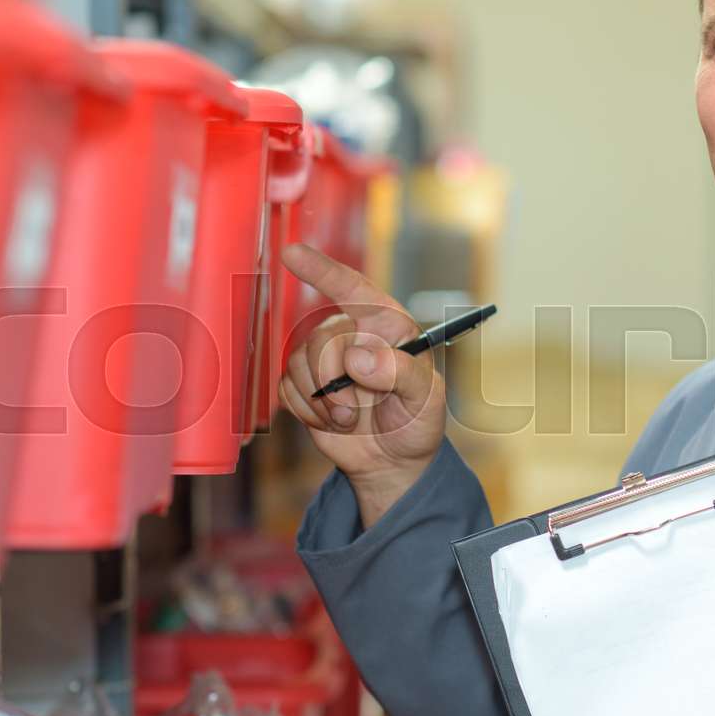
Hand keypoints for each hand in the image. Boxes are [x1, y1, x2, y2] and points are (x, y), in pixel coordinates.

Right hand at [278, 243, 445, 525]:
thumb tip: (358, 355)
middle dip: (334, 380)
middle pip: (322, 339)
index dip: (322, 270)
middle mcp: (353, 334)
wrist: (393, 462)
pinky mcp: (304, 385)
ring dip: (322, 402)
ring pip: (298, 363)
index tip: (292, 253)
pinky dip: (308, 412)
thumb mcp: (427, 400)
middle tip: (355, 410)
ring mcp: (325, 359)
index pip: (353, 289)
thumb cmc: (417, 423)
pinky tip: (333, 422)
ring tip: (350, 419)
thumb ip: (401, 373)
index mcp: (387, 326)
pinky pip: (287, 388)